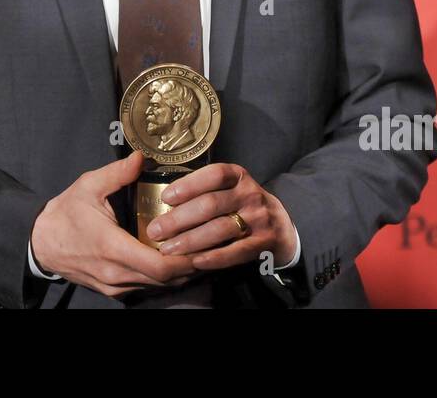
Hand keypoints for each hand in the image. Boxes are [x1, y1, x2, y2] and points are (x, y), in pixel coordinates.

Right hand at [30, 150, 199, 298]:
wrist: (42, 243)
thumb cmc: (66, 214)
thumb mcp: (89, 186)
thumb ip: (118, 173)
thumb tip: (142, 157)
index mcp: (112, 247)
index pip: (159, 265)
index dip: (186, 259)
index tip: (204, 244)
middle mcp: (116, 273)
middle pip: (166, 280)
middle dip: (191, 265)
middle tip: (211, 246)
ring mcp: (115, 286)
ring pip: (158, 286)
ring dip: (180, 273)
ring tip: (201, 252)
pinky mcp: (114, 290)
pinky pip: (146, 287)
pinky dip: (165, 277)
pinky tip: (177, 260)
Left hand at [147, 163, 297, 270]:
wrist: (281, 226)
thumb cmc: (242, 203)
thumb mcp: (230, 186)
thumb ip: (204, 187)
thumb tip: (164, 195)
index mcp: (238, 176)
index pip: (213, 174)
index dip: (188, 185)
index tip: (165, 197)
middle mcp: (250, 194)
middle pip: (211, 205)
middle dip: (179, 218)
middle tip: (155, 230)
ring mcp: (258, 219)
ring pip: (219, 229)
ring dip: (190, 240)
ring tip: (167, 248)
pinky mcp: (262, 243)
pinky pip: (234, 252)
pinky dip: (213, 258)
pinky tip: (194, 262)